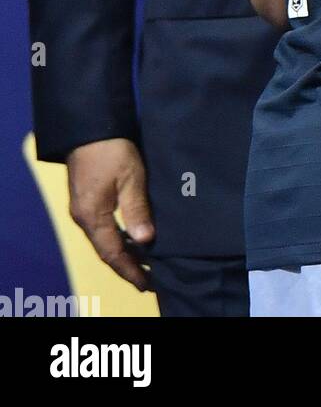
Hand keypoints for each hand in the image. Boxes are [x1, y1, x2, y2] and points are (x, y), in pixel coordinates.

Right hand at [67, 138, 154, 290]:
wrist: (90, 126)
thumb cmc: (112, 149)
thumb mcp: (131, 177)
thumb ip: (137, 209)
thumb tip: (145, 241)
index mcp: (92, 216)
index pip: (112, 253)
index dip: (129, 270)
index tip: (146, 283)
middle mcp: (83, 217)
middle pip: (105, 250)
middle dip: (126, 266)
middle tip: (148, 278)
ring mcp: (82, 208)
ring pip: (103, 239)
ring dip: (122, 252)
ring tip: (143, 262)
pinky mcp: (86, 199)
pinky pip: (101, 228)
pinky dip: (116, 237)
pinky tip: (131, 237)